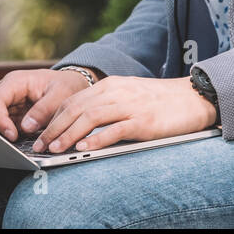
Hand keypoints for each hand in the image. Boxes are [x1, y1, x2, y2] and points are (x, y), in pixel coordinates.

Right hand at [0, 68, 91, 140]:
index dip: (0, 119)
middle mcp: (4, 92)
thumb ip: (44, 109)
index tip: (11, 136)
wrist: (70, 85)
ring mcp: (2, 104)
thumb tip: (26, 127)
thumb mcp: (61, 94)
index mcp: (14, 82)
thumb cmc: (65, 85)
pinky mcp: (5, 116)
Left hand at [29, 75, 217, 154]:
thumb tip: (80, 126)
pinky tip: (85, 147)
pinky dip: (97, 138)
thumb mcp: (128, 96)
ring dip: (69, 134)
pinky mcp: (144, 121)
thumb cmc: (160, 101)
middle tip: (40, 145)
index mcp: (111, 85)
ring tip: (56, 148)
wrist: (193, 97)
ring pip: (90, 117)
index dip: (52, 118)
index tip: (40, 134)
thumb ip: (106, 105)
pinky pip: (115, 129)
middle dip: (54, 128)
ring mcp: (130, 105)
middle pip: (76, 108)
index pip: (73, 100)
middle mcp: (117, 92)